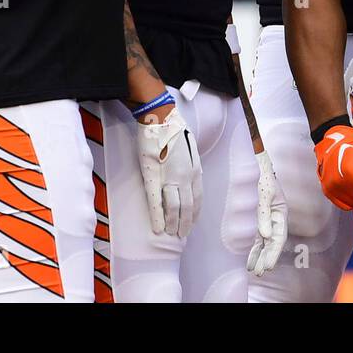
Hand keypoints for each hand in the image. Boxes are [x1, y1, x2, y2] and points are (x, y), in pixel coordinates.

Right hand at [137, 107, 202, 236]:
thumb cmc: (173, 129)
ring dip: (173, 224)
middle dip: (185, 223)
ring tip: (170, 236)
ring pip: (175, 207)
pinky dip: (158, 216)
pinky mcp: (154, 174)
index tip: (191, 224)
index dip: (194, 213)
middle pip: (188, 206)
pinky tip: (157, 228)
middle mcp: (187, 176)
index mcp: (195, 169)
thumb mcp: (190, 148)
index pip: (198, 198)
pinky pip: (156, 200)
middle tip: (181, 236)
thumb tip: (192, 173)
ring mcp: (171, 176)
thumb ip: (191, 163)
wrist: (160, 116)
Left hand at [247, 151, 287, 275]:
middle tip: (260, 273)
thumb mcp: (265, 194)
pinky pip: (258, 238)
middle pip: (273, 243)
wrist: (261, 167)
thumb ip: (264, 215)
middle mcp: (276, 219)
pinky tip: (250, 259)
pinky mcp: (260, 220)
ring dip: (260, 256)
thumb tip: (264, 236)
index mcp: (281, 213)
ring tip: (254, 271)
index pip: (279, 237)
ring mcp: (268, 220)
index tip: (268, 266)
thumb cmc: (265, 178)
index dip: (274, 253)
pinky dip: (255, 249)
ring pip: (265, 243)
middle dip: (267, 258)